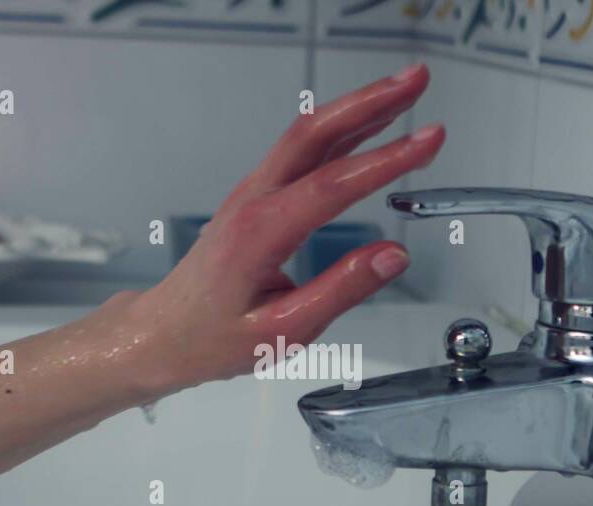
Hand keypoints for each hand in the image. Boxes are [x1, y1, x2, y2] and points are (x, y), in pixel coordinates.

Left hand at [105, 63, 443, 395]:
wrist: (165, 332)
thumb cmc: (213, 337)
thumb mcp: (283, 332)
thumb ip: (341, 291)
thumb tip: (392, 257)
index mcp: (259, 234)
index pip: (332, 184)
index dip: (386, 160)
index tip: (428, 141)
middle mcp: (253, 200)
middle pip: (315, 133)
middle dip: (371, 101)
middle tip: (418, 81)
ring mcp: (253, 193)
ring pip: (308, 135)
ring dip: (358, 107)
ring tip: (406, 90)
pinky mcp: (257, 196)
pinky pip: (301, 150)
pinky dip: (340, 128)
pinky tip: (369, 123)